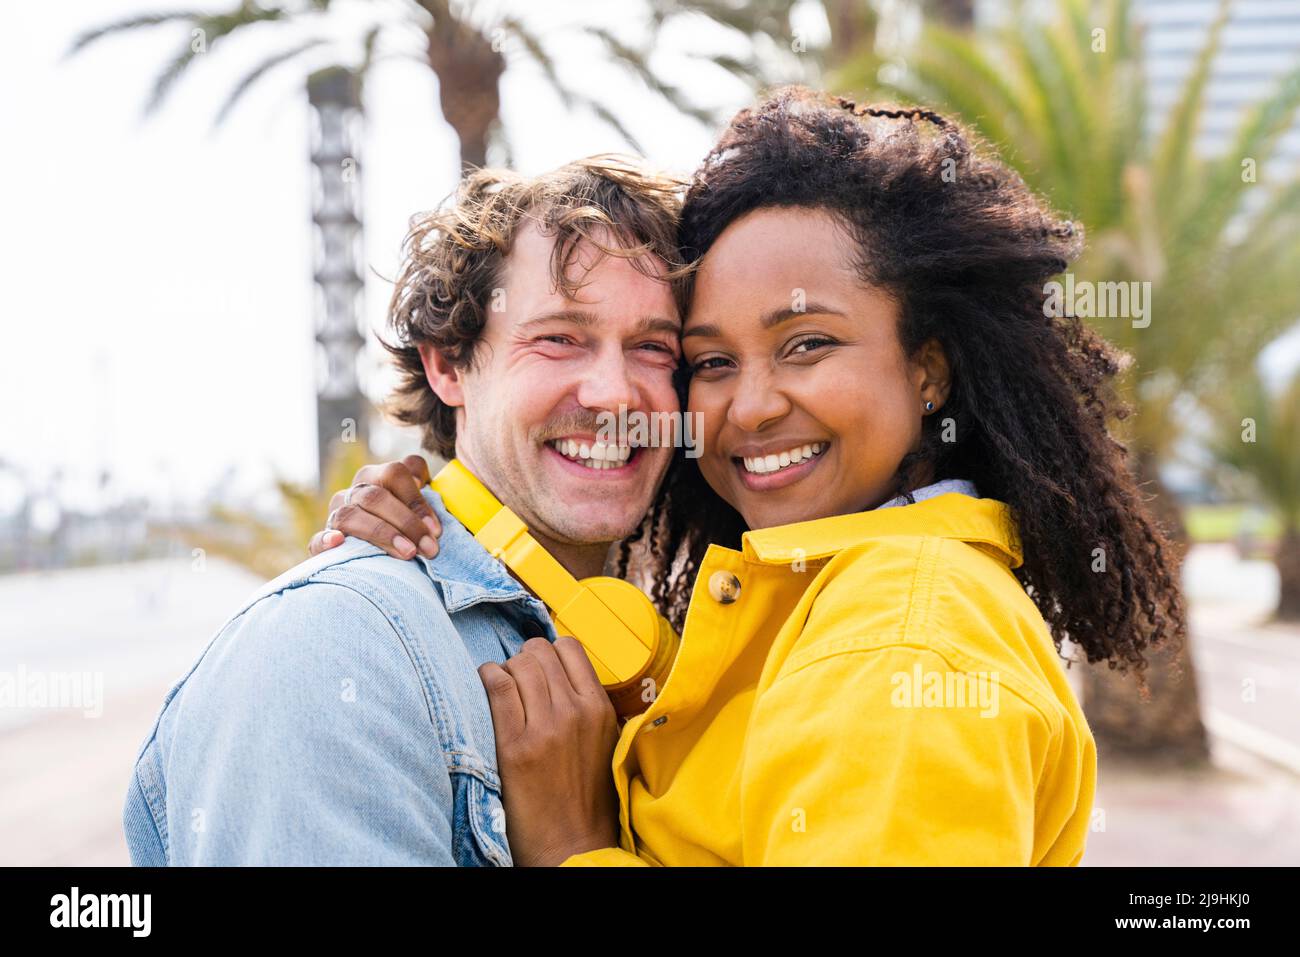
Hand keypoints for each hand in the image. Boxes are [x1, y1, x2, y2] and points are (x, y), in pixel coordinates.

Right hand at [308, 455, 441, 559]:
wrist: (380, 556)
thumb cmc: (410, 532)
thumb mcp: (423, 514)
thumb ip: (429, 504)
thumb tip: (438, 521)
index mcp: (381, 477)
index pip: (396, 472)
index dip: (417, 499)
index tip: (436, 529)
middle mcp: (357, 490)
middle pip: (376, 496)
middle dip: (406, 523)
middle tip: (430, 548)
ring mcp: (337, 513)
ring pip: (350, 515)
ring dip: (381, 533)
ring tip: (407, 553)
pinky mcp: (323, 541)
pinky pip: (317, 539)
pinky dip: (325, 540)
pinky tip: (338, 543)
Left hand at [479, 637, 621, 866]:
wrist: (572, 845)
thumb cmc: (585, 797)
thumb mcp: (603, 742)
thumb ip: (587, 706)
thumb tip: (558, 673)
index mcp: (599, 709)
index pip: (569, 647)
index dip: (547, 652)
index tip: (537, 668)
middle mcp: (575, 712)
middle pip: (538, 652)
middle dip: (522, 661)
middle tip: (515, 682)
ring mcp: (545, 728)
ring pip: (517, 665)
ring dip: (504, 671)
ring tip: (500, 690)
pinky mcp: (515, 748)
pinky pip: (496, 688)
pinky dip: (486, 680)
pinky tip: (483, 689)